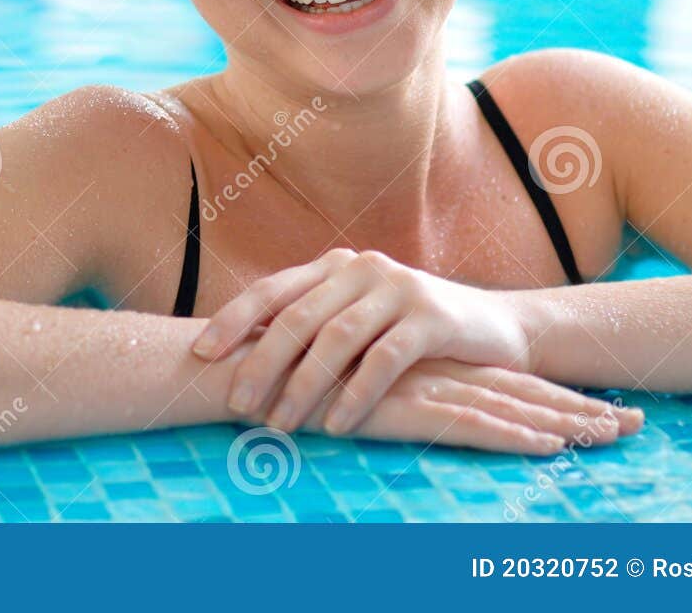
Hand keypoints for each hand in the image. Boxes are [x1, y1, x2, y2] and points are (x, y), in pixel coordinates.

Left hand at [193, 247, 545, 433]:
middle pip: (298, 316)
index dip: (232, 320)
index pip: (271, 290)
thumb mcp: (357, 321)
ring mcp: (398, 288)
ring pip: (337, 338)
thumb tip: (241, 363)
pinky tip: (336, 424)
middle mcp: (360, 269)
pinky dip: (356, 394)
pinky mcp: (431, 318)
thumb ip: (312, 329)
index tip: (198, 354)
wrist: (493, 330)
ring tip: (281, 425)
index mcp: (332, 267)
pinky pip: (384, 359)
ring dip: (305, 385)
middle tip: (238, 406)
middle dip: (262, 362)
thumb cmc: (409, 335)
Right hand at [304, 358, 643, 454]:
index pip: (499, 378)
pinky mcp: (403, 405)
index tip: (598, 407)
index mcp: (422, 361)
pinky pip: (468, 424)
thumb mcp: (338, 381)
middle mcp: (429, 367)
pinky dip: (513, 436)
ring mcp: (418, 384)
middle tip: (636, 423)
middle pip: (519, 388)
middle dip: (577, 408)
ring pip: (505, 405)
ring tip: (612, 438)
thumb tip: (392, 401)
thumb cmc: (280, 374)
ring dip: (562, 423)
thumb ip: (369, 381)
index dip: (550, 393)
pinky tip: (549, 448)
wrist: (240, 363)